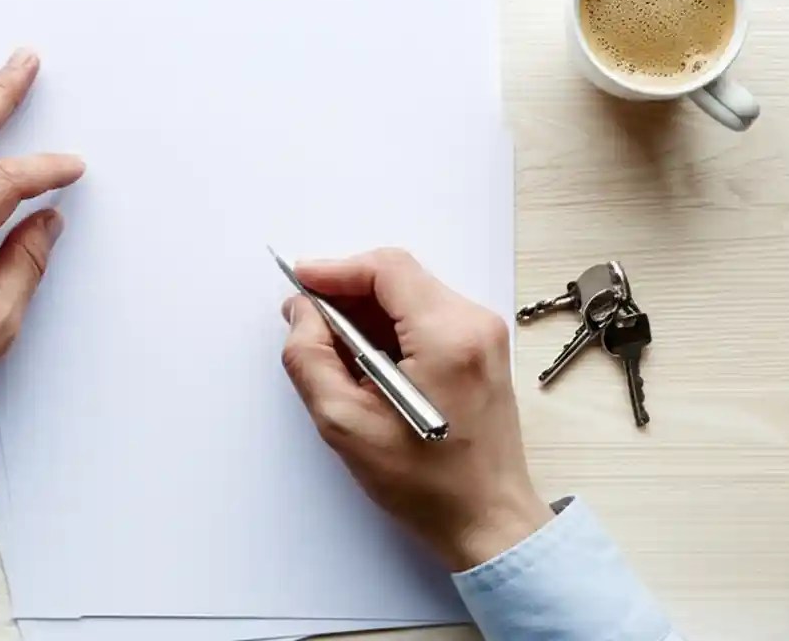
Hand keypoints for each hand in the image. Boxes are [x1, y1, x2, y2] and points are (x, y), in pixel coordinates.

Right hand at [280, 248, 551, 570]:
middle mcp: (474, 325)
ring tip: (334, 349)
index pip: (386, 269)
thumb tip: (301, 314)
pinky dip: (392, 327)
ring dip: (368, 312)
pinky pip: (429, 318)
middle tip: (308, 320)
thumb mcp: (345, 423)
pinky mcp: (484, 352)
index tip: (300, 283)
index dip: (336, 270)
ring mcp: (485, 337)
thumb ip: (311, 358)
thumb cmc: (426, 484)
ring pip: (413, 297)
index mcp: (447, 336)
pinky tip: (367, 361)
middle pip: (400, 278)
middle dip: (348, 292)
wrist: (487, 519)